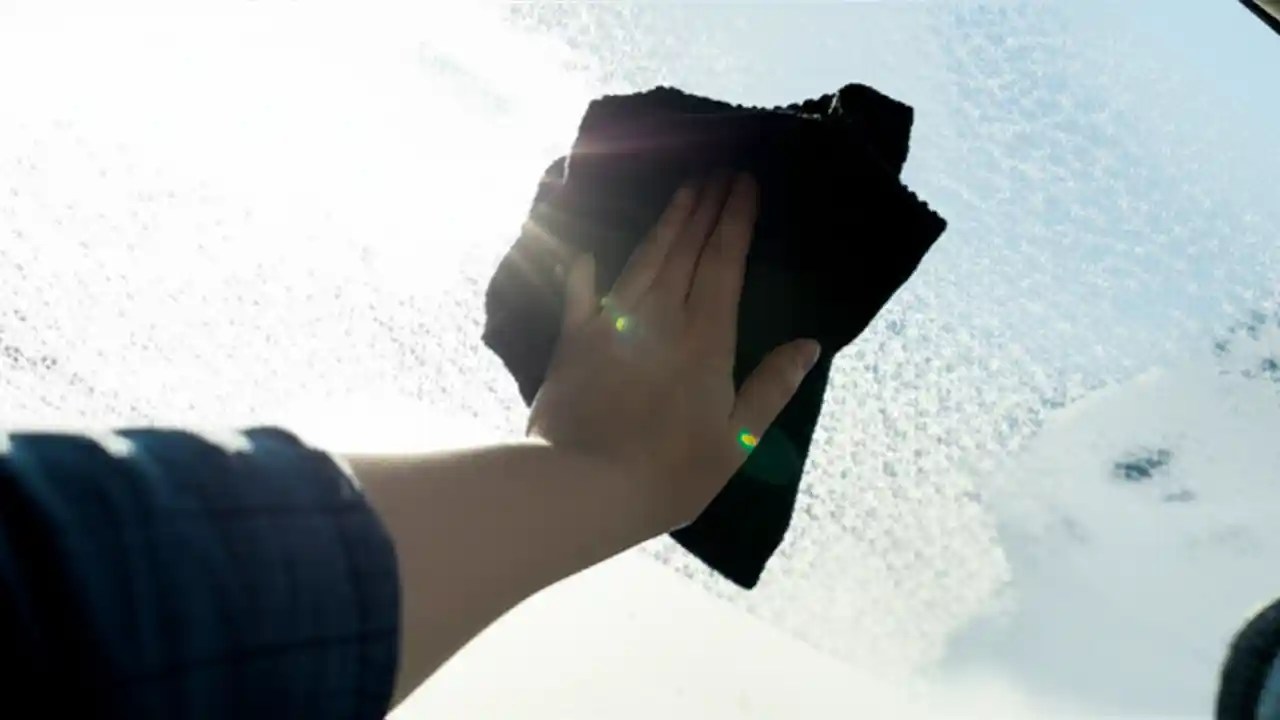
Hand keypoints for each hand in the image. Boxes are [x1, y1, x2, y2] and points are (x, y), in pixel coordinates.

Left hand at [528, 172, 821, 530]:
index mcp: (706, 338)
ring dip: (665, 222)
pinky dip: (583, 270)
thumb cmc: (670, 472)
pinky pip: (579, 293)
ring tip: (683, 190)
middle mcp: (661, 316)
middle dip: (705, 207)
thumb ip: (772, 387)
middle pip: (686, 250)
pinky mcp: (572, 340)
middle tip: (718, 170)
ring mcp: (613, 322)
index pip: (724, 263)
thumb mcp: (737, 439)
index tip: (745, 182)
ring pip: (644, 259)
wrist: (584, 485)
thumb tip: (809, 343)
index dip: (735, 220)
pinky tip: (588, 251)